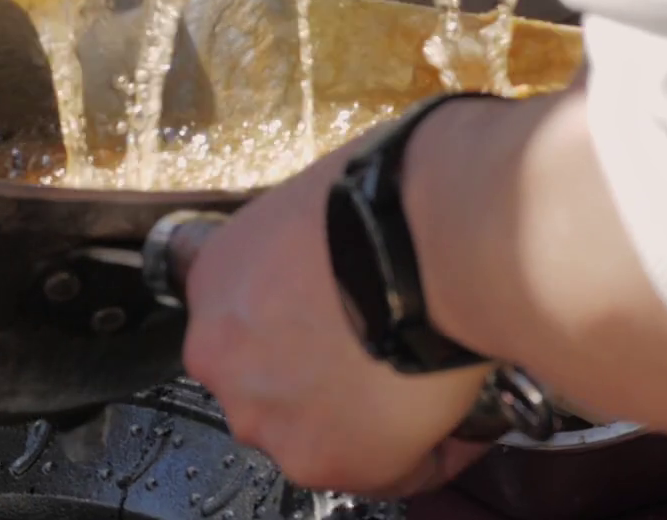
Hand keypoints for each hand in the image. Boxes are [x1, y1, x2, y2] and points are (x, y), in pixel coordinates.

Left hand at [180, 141, 490, 497]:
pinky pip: (383, 469)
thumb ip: (309, 247)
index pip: (248, 322)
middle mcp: (220, 353)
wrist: (431, 237)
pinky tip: (452, 415)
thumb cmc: (390, 196)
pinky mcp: (320, 459)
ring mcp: (263, 412)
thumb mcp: (318, 200)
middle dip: (322, 376)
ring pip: (317, 432)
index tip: (340, 326)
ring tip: (424, 386)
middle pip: (270, 382)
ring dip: (367, 417)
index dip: (301, 326)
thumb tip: (348, 253)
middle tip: (385, 356)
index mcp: (214, 278)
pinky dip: (423, 450)